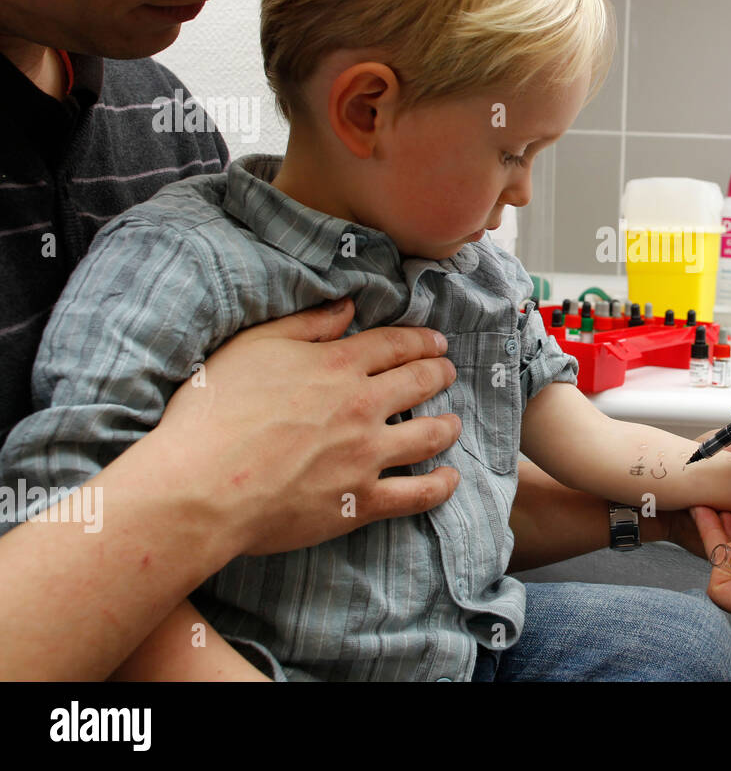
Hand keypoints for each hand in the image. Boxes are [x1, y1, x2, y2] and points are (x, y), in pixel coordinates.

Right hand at [154, 298, 461, 556]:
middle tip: (448, 374)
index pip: (394, 345)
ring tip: (453, 423)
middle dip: (439, 375)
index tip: (437, 344)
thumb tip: (347, 307)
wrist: (199, 486)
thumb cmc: (213, 412)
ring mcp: (366, 455)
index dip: (421, 342)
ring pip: (428, 436)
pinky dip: (440, 486)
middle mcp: (362, 406)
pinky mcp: (360, 501)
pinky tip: (450, 479)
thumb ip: (305, 325)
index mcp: (337, 365)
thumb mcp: (253, 347)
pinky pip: (416, 494)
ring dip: (447, 426)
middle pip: (419, 383)